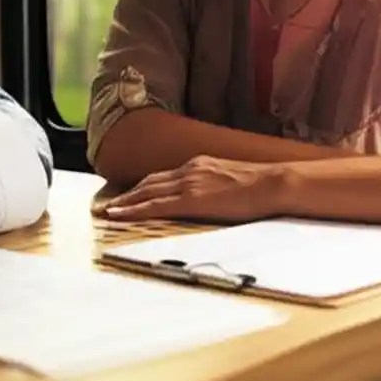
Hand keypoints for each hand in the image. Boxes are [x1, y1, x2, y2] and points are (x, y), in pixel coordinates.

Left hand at [95, 155, 285, 221]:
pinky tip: (119, 215)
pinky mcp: (191, 199)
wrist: (273, 183)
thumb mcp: (231, 181)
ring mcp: (188, 183)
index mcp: (199, 165)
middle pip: (149, 182)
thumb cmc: (261, 187)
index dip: (143, 187)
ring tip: (107, 212)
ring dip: (124, 202)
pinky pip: (155, 205)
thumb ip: (215, 186)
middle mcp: (189, 170)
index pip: (163, 177)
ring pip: (146, 192)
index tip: (128, 195)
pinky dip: (134, 210)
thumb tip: (210, 197)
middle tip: (107, 204)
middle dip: (127, 194)